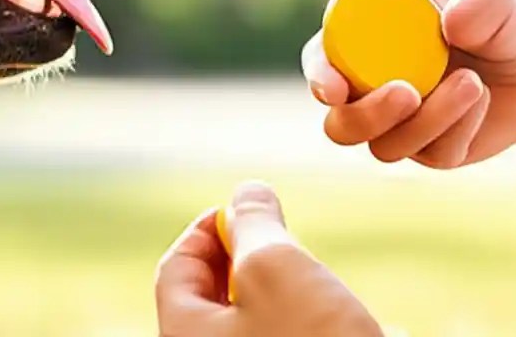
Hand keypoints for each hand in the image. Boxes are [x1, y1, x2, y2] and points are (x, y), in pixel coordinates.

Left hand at [156, 182, 382, 336]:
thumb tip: (247, 193)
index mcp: (182, 336)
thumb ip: (255, 224)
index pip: (176, 269)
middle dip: (248, 263)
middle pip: (210, 299)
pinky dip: (306, 327)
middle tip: (284, 246)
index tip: (246, 212)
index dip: (209, 229)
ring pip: (249, 325)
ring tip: (316, 291)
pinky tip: (339, 324)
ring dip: (282, 297)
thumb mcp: (277, 266)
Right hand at [303, 0, 515, 167]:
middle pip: (340, 119)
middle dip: (367, 114)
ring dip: (425, 120)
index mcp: (367, 36)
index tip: (335, 87)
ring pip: (382, 145)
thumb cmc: (504, 26)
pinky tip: (481, 102)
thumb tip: (449, 23)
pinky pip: (430, 155)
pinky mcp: (428, 150)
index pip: (324, 53)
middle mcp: (372, 83)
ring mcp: (398, 123)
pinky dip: (457, 130)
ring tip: (473, 84)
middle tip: (409, 93)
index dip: (319, 71)